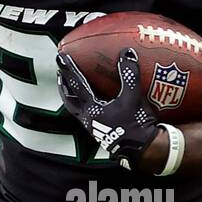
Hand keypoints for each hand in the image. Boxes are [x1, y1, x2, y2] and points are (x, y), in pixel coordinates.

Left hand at [56, 46, 158, 170]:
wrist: (142, 149)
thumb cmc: (136, 123)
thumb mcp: (133, 97)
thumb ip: (129, 74)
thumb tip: (127, 52)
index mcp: (93, 108)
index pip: (77, 85)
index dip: (69, 70)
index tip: (60, 58)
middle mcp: (88, 118)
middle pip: (69, 100)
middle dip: (63, 86)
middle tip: (59, 73)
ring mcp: (93, 127)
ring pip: (75, 110)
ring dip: (70, 97)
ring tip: (69, 88)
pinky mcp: (100, 133)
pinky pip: (85, 116)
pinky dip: (82, 106)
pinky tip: (89, 103)